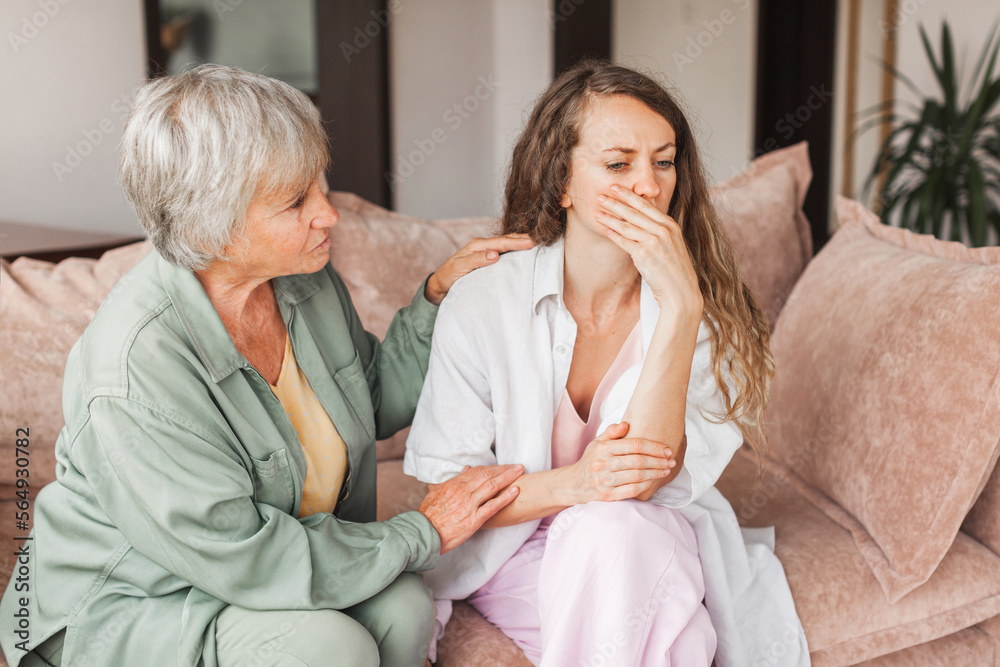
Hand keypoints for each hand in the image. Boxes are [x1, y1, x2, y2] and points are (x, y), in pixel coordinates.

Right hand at [419, 464, 524, 552]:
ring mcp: (469, 505)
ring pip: (492, 486)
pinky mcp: (474, 520)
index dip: (492, 467)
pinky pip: (493, 506)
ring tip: (520, 471)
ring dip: (508, 477)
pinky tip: (516, 490)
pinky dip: (505, 497)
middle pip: (487, 475)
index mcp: (454, 484)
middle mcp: (463, 491)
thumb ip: (453, 481)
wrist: (423, 533)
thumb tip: (466, 469)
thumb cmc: (429, 515)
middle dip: (504, 469)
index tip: (502, 466)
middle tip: (517, 466)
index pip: (477, 471)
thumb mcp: (437, 493)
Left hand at [424, 234, 534, 304]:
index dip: (517, 242)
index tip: (531, 243)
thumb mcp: (459, 268)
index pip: (501, 242)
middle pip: (506, 239)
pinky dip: (515, 250)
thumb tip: (495, 254)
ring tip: (536, 243)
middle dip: (523, 239)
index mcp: (477, 246)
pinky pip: (504, 251)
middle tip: (541, 239)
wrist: (441, 283)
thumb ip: (476, 260)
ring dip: (520, 242)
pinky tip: (523, 252)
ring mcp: (485, 251)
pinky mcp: (487, 258)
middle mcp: (482, 246)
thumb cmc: (449, 276)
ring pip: (506, 244)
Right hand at [565, 422, 675, 503]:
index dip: (654, 447)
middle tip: (671, 461)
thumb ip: (612, 432)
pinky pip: (632, 491)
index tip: (666, 449)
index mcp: (603, 448)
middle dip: (659, 461)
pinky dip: (645, 486)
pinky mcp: (607, 496)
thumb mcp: (597, 443)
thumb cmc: (590, 461)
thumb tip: (627, 424)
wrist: (573, 484)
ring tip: (666, 470)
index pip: (634, 445)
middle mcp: (603, 464)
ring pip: (637, 476)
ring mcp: (604, 481)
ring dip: (656, 473)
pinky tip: (652, 481)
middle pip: (638, 461)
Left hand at [595, 186, 702, 322]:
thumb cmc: (674, 269)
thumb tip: (644, 217)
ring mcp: (654, 242)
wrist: (680, 291)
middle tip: (601, 195)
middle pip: (634, 212)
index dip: (629, 195)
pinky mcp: (644, 255)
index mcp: (670, 225)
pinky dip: (614, 235)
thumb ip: (659, 229)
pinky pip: (624, 242)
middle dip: (615, 202)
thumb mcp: (672, 243)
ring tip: (597, 212)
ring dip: (610, 218)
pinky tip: (605, 230)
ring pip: (626, 226)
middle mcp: (663, 230)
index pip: (646, 205)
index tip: (616, 187)